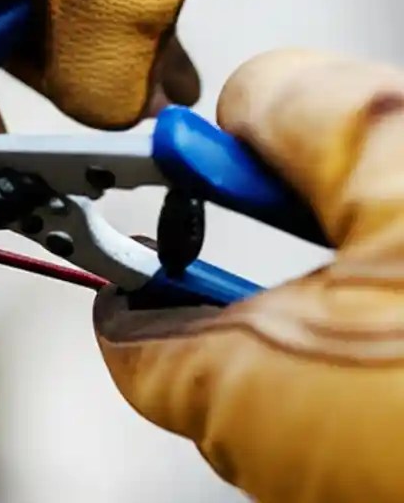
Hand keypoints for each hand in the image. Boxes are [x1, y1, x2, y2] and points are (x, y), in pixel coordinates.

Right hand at [95, 49, 403, 502]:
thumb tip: (125, 325)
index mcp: (402, 146)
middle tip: (263, 343)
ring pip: (392, 246)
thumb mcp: (268, 403)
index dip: (195, 164)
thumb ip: (154, 342)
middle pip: (331, 176)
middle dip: (277, 263)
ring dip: (347, 319)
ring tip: (361, 407)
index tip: (161, 216)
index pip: (262, 95)